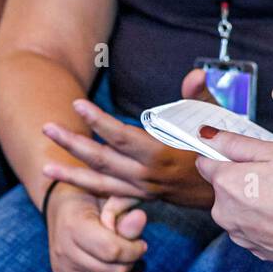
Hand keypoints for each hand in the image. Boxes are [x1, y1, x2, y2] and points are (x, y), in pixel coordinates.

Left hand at [40, 94, 213, 208]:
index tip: (77, 105)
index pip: (120, 136)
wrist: (226, 193)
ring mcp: (143, 190)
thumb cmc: (221, 152)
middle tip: (46, 128)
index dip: (97, 120)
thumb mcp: (213, 122)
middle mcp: (146, 176)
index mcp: (160, 155)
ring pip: (100, 184)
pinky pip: (110, 195)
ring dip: (72, 175)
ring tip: (45, 168)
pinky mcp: (143, 197)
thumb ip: (199, 97)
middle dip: (72, 144)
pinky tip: (73, 183)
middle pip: (101, 160)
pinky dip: (90, 189)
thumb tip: (195, 74)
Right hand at [45, 185, 147, 271]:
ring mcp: (62, 270)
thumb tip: (142, 218)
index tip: (142, 243)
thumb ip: (124, 214)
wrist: (62, 206)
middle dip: (131, 262)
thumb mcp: (108, 200)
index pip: (112, 251)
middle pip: (112, 271)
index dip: (134, 250)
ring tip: (128, 258)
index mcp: (73, 227)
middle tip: (136, 249)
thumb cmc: (90, 199)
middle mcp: (64, 252)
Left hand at [195, 128, 272, 269]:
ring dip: (252, 202)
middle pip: (222, 188)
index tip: (239, 154)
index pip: (205, 162)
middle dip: (241, 179)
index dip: (221, 154)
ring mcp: (240, 235)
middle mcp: (224, 213)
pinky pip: (252, 228)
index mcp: (226, 184)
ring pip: (237, 209)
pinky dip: (264, 221)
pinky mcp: (256, 250)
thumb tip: (206, 135)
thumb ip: (235, 143)